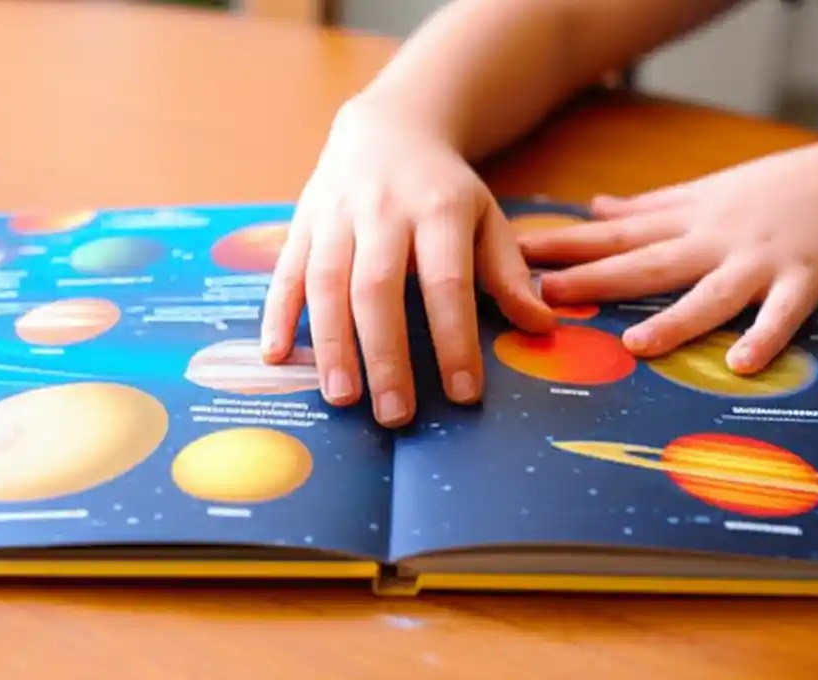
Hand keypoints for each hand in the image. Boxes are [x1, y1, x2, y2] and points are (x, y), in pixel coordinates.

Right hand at [261, 97, 555, 427]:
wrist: (389, 128)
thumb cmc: (443, 189)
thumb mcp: (486, 217)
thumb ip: (507, 273)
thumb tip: (540, 325)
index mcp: (439, 209)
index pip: (447, 281)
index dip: (454, 339)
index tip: (463, 392)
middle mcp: (382, 210)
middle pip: (379, 287)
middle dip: (385, 354)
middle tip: (395, 414)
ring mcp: (336, 215)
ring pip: (326, 281)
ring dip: (331, 343)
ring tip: (342, 396)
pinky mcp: (302, 223)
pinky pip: (286, 272)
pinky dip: (277, 314)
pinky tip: (277, 357)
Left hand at [520, 135, 817, 373]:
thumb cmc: (782, 189)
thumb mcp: (710, 190)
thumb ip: (651, 206)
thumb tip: (596, 206)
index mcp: (691, 219)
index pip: (619, 232)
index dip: (570, 244)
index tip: (519, 253)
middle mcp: (717, 240)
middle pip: (650, 262)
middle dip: (598, 278)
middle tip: (550, 295)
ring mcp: (761, 262)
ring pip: (711, 294)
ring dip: (674, 320)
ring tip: (635, 345)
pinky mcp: (805, 282)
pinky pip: (782, 316)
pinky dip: (764, 338)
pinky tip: (740, 364)